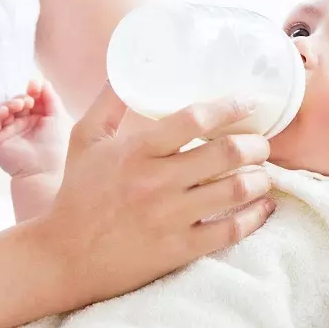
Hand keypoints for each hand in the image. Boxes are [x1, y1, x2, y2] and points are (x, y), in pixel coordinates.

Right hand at [0, 79, 72, 177]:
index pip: (29, 99)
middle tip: (28, 100)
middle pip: (15, 102)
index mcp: (34, 118)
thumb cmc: (52, 145)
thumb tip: (42, 82)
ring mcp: (7, 130)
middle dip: (22, 97)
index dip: (31, 91)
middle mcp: (20, 123)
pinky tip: (7, 110)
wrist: (42, 170)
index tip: (34, 85)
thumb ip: (51, 99)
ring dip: (10, 103)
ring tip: (21, 105)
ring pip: (2, 110)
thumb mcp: (56, 117)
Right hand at [40, 82, 274, 310]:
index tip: (248, 101)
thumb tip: (123, 70)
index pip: (194, 119)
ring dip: (260, 178)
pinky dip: (254, 217)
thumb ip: (107, 103)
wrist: (65, 257)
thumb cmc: (78, 194)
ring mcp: (170, 218)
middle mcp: (157, 182)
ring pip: (235, 190)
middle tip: (261, 143)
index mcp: (137, 151)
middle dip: (255, 144)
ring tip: (263, 172)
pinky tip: (263, 206)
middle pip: (225, 153)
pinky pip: (230, 231)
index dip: (229, 107)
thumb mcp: (84, 140)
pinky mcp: (179, 249)